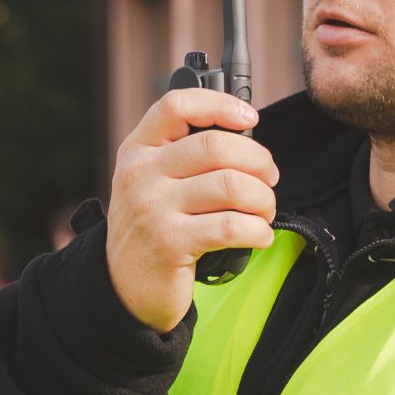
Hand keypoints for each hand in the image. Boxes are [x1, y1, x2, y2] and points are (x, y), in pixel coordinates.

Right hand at [106, 87, 278, 332]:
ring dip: (262, 199)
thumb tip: (246, 145)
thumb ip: (182, 158)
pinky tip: (260, 236)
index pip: (177, 106)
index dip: (220, 105)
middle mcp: (142, 175)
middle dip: (257, 161)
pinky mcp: (171, 244)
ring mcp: (153, 209)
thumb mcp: (150, 185)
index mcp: (138, 150)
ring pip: (230, 185)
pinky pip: (231, 226)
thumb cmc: (151, 232)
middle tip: (270, 179)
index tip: (250, 118)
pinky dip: (258, 231)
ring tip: (265, 211)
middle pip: (215, 146)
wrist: (124, 289)